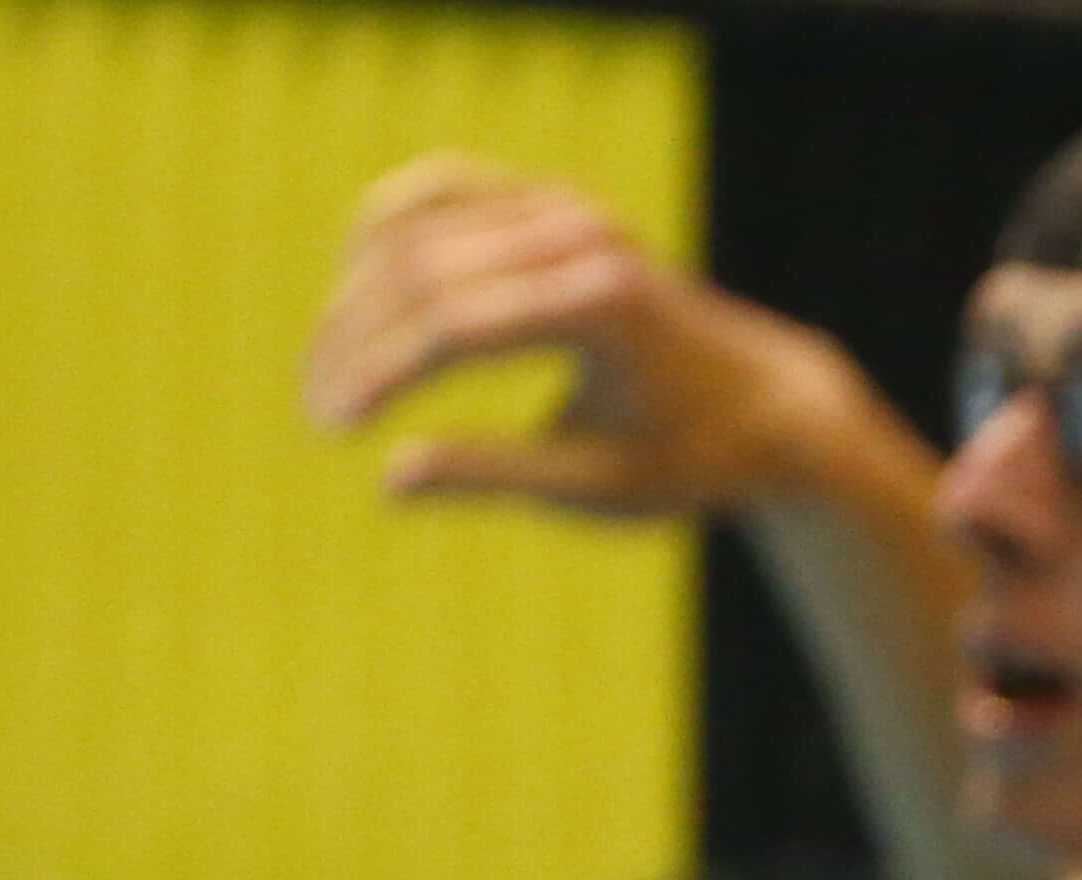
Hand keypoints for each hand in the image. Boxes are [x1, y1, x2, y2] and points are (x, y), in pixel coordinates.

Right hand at [303, 152, 858, 514]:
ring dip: (354, 296)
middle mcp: (580, 238)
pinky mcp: (547, 200)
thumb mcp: (598, 486)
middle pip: (418, 275)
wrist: (766, 402)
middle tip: (316, 414)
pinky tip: (356, 288)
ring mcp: (562, 208)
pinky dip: (385, 233)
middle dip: (352, 343)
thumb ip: (496, 476)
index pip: (449, 328)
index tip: (329, 429)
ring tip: (330, 374)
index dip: (376, 376)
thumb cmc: (687, 458)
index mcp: (601, 305)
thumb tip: (388, 480)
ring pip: (413, 230)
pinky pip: (438, 191)